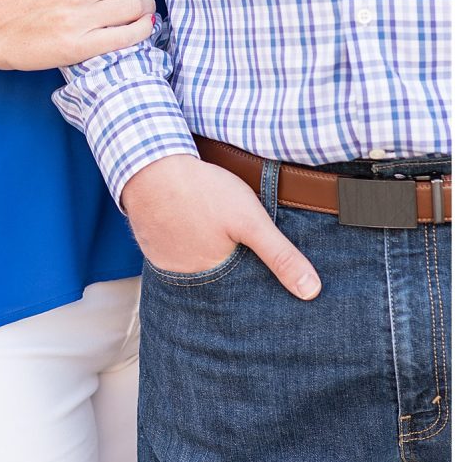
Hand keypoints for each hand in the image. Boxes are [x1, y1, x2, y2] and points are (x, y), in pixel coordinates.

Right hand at [122, 154, 322, 300]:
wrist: (150, 166)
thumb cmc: (202, 191)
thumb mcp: (250, 220)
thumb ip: (280, 256)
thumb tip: (311, 291)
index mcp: (213, 278)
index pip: (238, 296)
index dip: (250, 287)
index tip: (257, 278)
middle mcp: (185, 279)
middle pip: (215, 282)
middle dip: (226, 272)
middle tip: (231, 247)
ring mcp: (163, 263)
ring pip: (192, 267)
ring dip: (202, 257)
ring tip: (210, 235)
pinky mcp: (149, 245)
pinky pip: (171, 253)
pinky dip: (181, 243)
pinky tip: (189, 225)